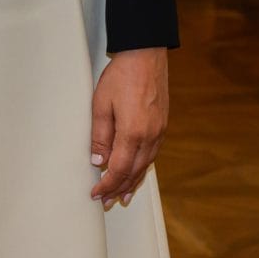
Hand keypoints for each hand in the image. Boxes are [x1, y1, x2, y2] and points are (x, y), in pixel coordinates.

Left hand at [90, 47, 168, 207]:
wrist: (145, 56)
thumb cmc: (122, 76)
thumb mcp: (101, 105)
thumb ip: (100, 136)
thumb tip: (98, 161)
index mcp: (133, 133)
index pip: (118, 170)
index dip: (107, 185)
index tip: (96, 194)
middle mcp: (150, 137)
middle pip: (133, 172)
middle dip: (119, 189)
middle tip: (107, 201)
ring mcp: (159, 132)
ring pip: (145, 166)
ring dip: (132, 182)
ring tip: (122, 196)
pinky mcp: (162, 126)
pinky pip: (152, 155)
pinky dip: (142, 168)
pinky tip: (137, 172)